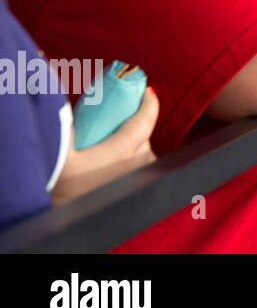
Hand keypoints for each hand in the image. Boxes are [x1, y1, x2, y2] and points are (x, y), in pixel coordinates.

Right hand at [53, 86, 157, 203]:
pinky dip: (138, 160)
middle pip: (145, 138)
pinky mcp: (137, 191)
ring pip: (147, 155)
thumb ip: (65, 121)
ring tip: (120, 138)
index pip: (143, 124)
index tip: (146, 91)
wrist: (59, 217)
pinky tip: (123, 159)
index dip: (149, 104)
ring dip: (138, 144)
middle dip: (138, 124)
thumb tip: (69, 99)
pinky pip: (145, 170)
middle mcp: (134, 169)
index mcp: (118, 156)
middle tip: (123, 115)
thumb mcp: (58, 148)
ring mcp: (137, 182)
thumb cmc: (57, 181)